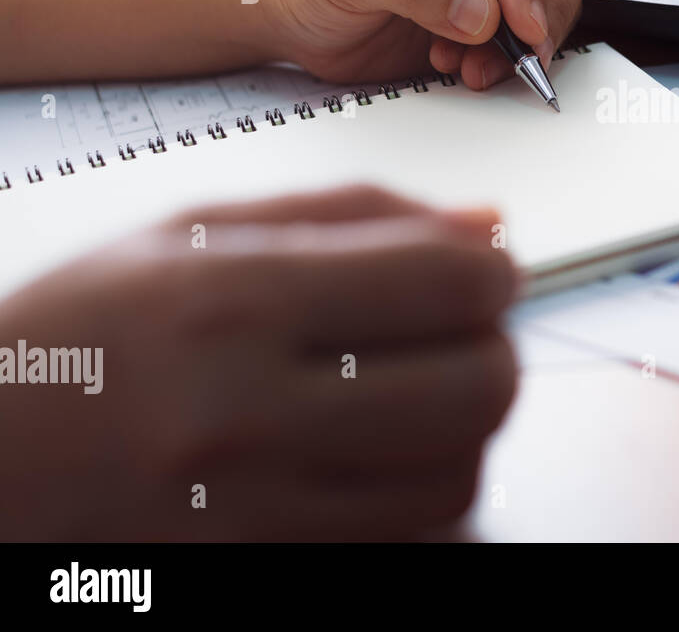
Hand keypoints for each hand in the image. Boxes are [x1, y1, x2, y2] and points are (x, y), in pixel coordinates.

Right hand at [0, 185, 517, 539]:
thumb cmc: (82, 331)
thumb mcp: (195, 231)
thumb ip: (355, 214)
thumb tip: (486, 224)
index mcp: (234, 301)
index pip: (444, 284)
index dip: (494, 271)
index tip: (486, 271)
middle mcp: (248, 411)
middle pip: (478, 386)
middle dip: (495, 347)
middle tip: (462, 330)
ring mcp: (256, 507)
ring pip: (459, 471)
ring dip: (467, 421)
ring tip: (418, 385)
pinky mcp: (266, 564)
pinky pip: (408, 529)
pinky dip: (421, 481)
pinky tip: (379, 442)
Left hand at [266, 0, 586, 87]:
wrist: (295, 14)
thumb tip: (481, 12)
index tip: (519, 24)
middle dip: (546, 8)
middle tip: (527, 54)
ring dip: (528, 41)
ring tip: (476, 69)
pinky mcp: (489, 15)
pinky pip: (527, 35)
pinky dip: (509, 60)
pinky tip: (464, 69)